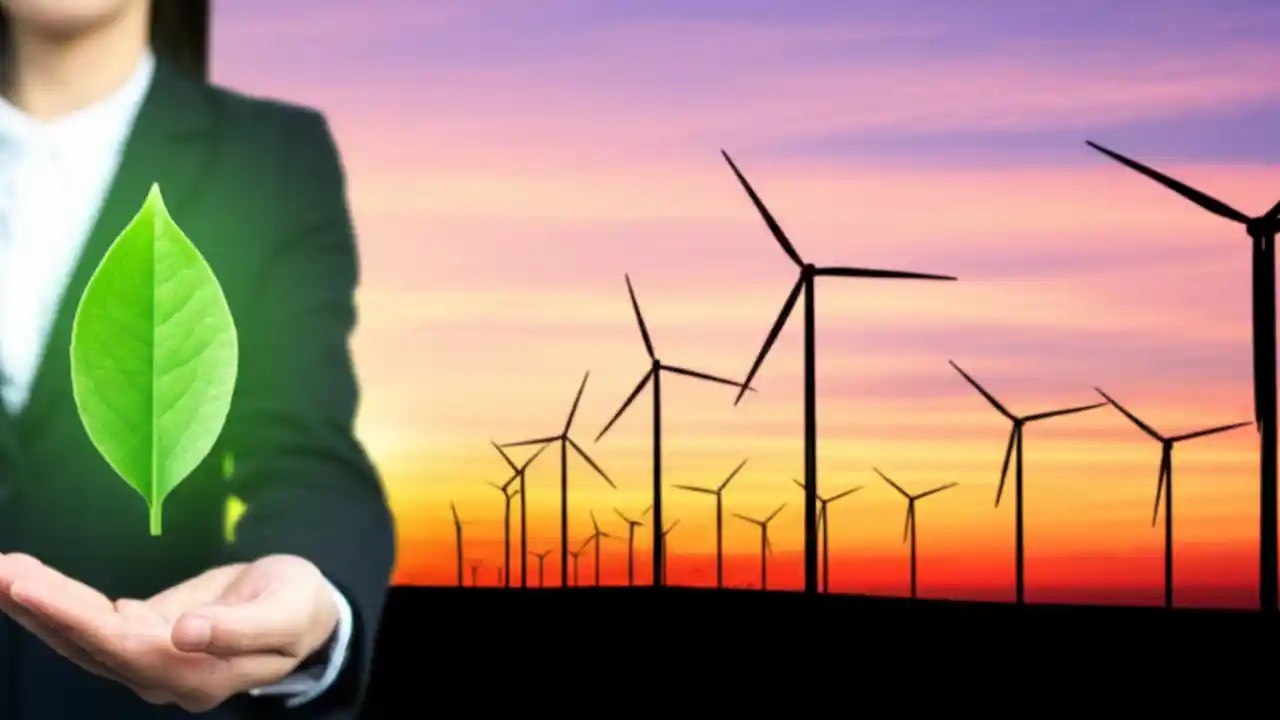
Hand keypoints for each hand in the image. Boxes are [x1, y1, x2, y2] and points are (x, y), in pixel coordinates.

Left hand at [0, 553, 339, 712]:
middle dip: (40, 607)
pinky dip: (56, 603)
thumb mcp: (286, 613)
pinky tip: (26, 583)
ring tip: (1, 571)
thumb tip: (183, 633)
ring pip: (82, 637)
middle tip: (0, 571)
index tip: (29, 587)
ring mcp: (149, 659)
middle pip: (89, 645)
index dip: (72, 618)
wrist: (305, 611)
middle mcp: (162, 675)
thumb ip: (238, 629)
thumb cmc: (300, 608)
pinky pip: (91, 624)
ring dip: (37, 607)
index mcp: (198, 674)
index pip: (122, 646)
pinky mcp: (144, 635)